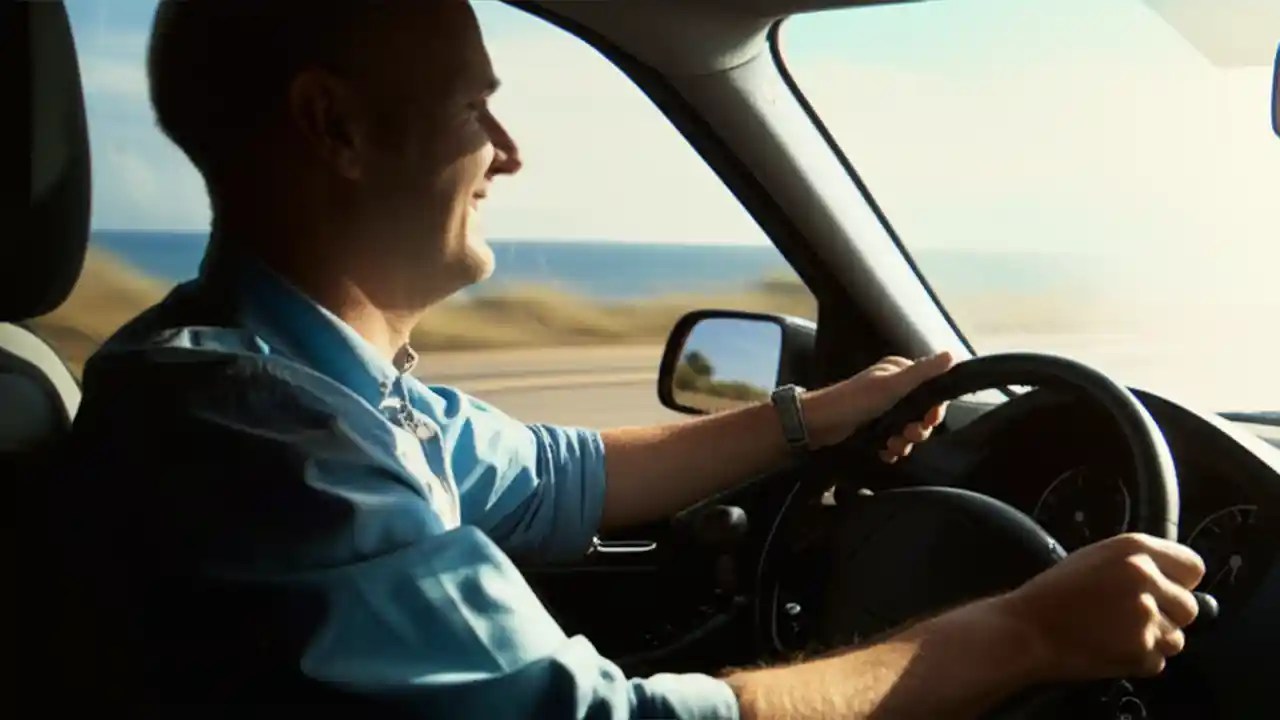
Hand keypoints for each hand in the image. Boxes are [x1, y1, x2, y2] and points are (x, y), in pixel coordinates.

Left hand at [802, 351, 954, 458]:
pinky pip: (893, 439)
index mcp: (898, 372)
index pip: (931, 389)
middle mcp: (892, 387)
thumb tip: (951, 355)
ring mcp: (882, 408)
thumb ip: (921, 373)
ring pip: (907, 428)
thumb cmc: (854, 401)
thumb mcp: (891, 386)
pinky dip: (892, 448)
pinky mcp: (872, 426)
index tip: (928, 421)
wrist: (818, 424)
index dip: (933, 408)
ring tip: (893, 447)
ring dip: (904, 442)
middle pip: (920, 412)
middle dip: (917, 429)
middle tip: (908, 436)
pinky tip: (885, 453)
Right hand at [995, 533, 1205, 680]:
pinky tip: (1110, 647)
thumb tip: (1176, 582)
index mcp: (1135, 548)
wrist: (1026, 630)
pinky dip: (1138, 660)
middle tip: (1132, 616)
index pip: (1194, 567)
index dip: (1179, 582)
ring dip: (1154, 640)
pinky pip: (1158, 661)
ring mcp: (1145, 616)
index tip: (1166, 590)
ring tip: (1117, 633)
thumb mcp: (1095, 558)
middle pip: (1190, 607)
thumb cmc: (1054, 594)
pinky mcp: (1141, 650)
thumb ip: (1138, 563)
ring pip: (1177, 638)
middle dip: (1167, 616)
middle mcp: (1145, 578)